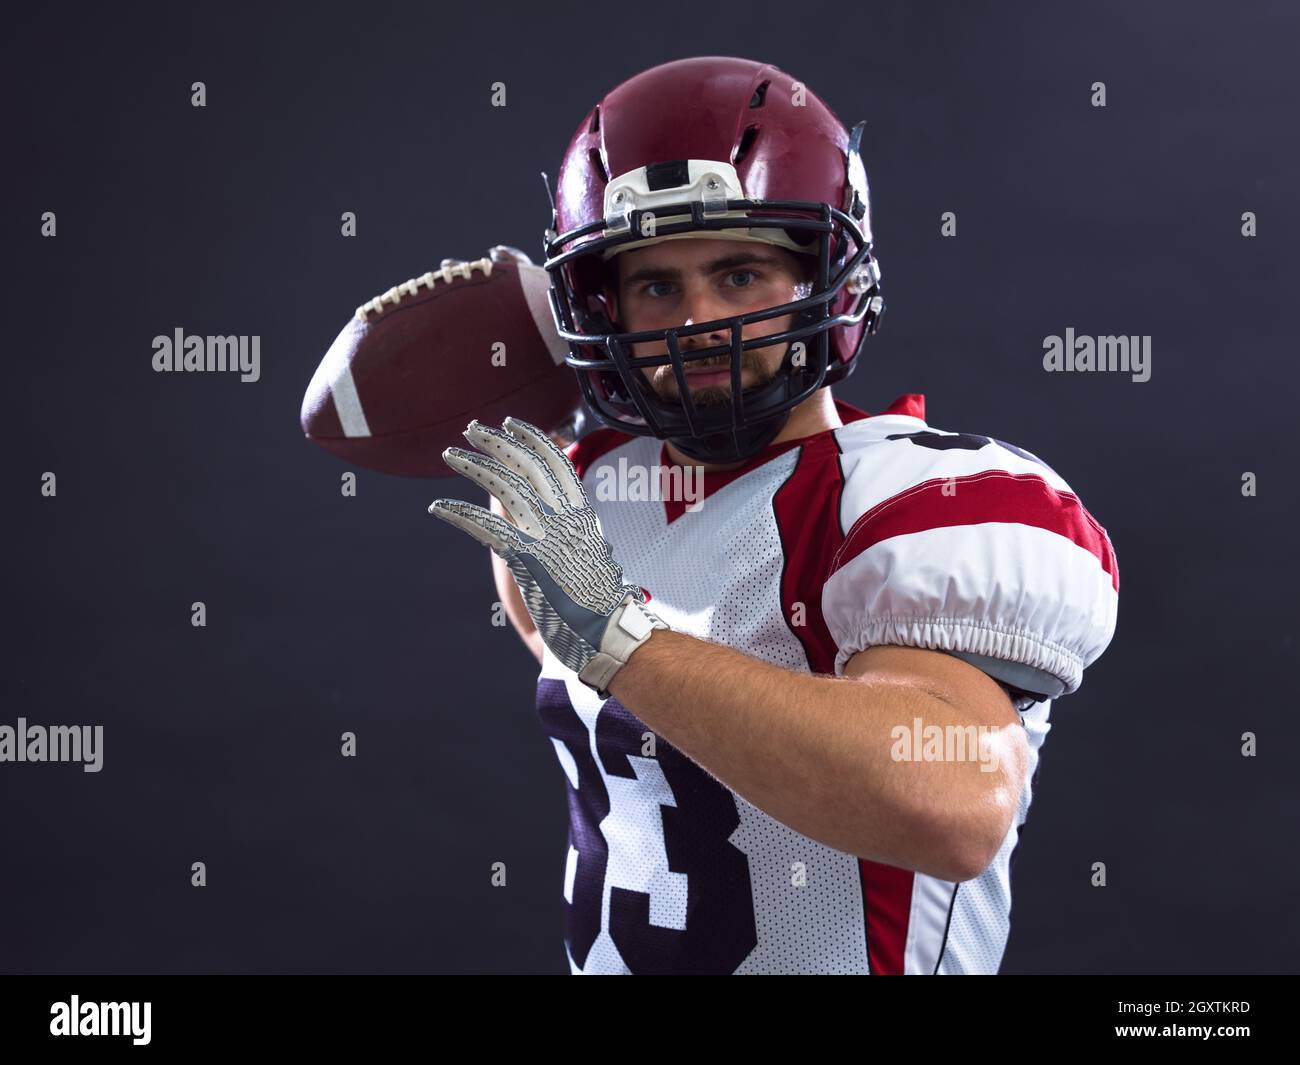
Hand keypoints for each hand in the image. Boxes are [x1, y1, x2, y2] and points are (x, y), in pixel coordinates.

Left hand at [428, 417, 667, 694]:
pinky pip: (488, 528)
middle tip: (472, 429)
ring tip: (450, 454)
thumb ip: (576, 536)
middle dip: (497, 443)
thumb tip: (571, 522)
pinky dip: (461, 514)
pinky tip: (439, 507)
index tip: (511, 425)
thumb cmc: (603, 605)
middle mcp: (566, 519)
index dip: (532, 440)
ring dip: (474, 467)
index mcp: (583, 516)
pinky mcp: (528, 560)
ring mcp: (548, 536)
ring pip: (507, 487)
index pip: (557, 463)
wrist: (613, 634)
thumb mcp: (592, 558)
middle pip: (528, 466)